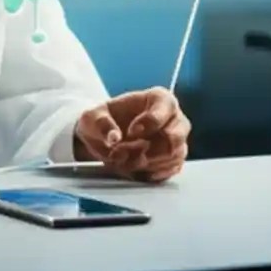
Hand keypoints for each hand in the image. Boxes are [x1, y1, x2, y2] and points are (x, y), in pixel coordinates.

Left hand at [73, 88, 190, 181]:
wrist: (102, 141)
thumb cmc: (102, 121)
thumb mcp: (92, 118)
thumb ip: (102, 124)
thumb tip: (114, 137)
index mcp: (158, 98)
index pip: (165, 107)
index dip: (150, 122)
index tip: (131, 132)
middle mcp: (174, 118)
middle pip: (175, 137)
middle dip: (148, 150)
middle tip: (124, 152)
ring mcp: (177, 140)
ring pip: (172, 156)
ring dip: (146, 163)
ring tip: (123, 161)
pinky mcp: (174, 160)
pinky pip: (171, 169)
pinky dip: (151, 172)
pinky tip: (135, 170)